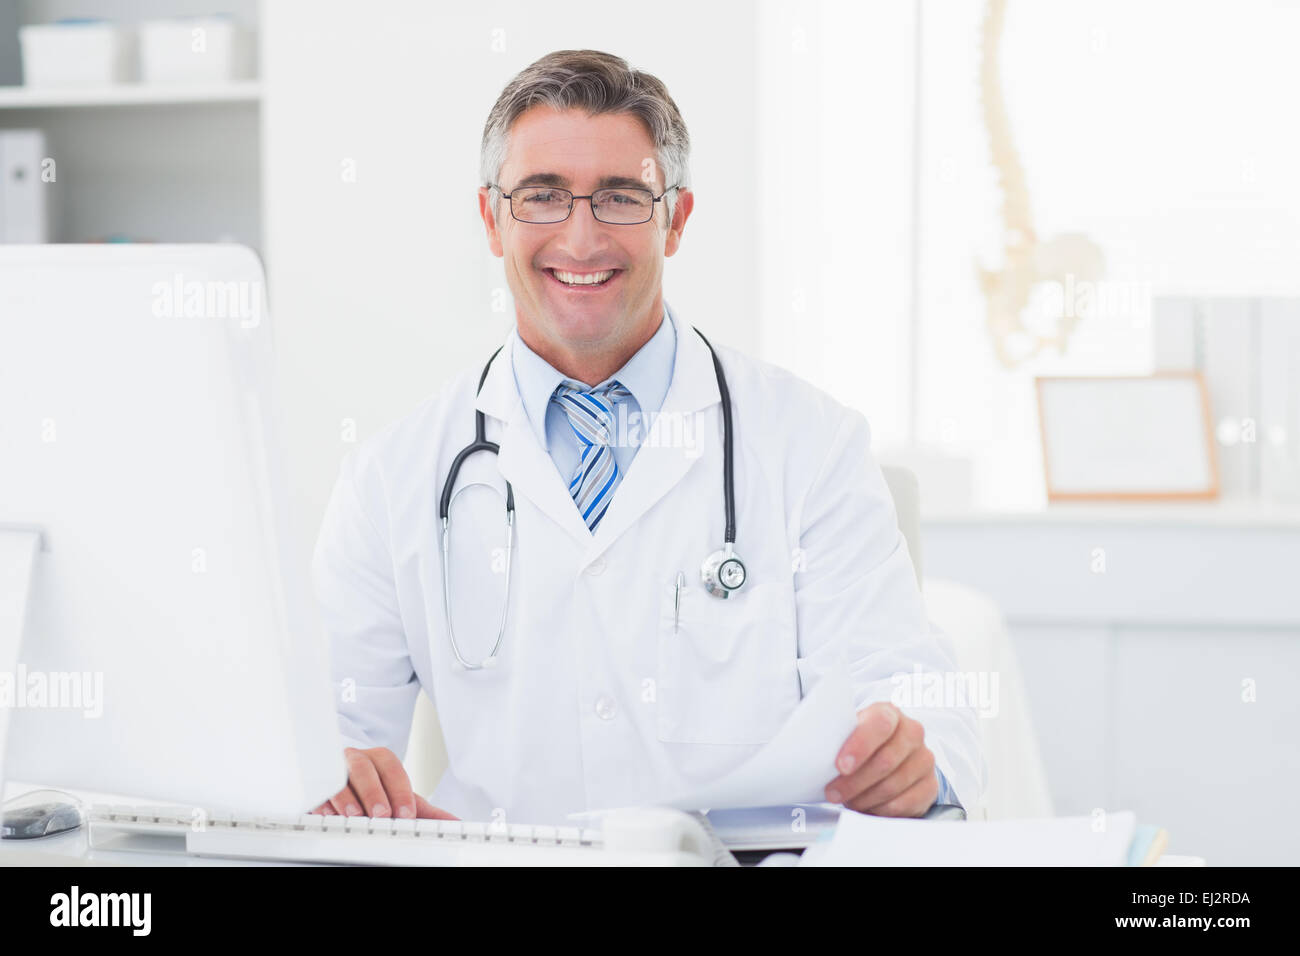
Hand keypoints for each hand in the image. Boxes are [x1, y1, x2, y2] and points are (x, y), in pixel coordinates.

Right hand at [310, 746, 458, 819]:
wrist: (347, 777)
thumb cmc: (376, 788)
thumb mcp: (400, 797)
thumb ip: (426, 810)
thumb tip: (454, 823)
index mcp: (380, 759)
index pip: (392, 769)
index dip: (400, 791)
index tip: (406, 814)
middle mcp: (356, 760)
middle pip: (364, 768)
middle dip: (374, 792)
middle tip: (382, 814)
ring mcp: (334, 770)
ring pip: (338, 776)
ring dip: (347, 797)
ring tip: (356, 815)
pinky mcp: (315, 783)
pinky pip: (316, 789)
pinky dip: (323, 803)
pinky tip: (329, 815)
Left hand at [824, 702, 937, 816]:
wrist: (889, 750)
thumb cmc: (861, 741)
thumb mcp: (849, 731)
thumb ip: (836, 736)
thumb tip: (811, 753)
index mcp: (890, 713)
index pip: (880, 725)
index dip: (860, 746)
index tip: (840, 766)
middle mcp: (912, 733)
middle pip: (885, 761)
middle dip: (855, 782)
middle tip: (833, 793)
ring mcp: (924, 760)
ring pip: (893, 785)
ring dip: (865, 798)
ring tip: (847, 800)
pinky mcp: (930, 785)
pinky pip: (905, 804)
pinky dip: (880, 809)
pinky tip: (866, 807)